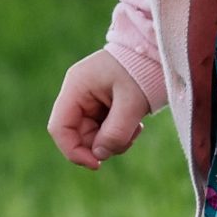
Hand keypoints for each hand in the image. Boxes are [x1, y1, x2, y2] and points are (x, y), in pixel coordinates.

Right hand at [48, 49, 148, 169]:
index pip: (59, 127)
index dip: (73, 151)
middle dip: (101, 145)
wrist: (157, 53)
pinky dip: (119, 134)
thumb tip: (99, 156)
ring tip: (135, 128)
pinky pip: (104, 129)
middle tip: (128, 139)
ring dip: (114, 140)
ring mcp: (89, 99)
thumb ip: (116, 132)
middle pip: (77, 135)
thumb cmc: (143, 71)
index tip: (96, 164)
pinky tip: (135, 124)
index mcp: (76, 87)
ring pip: (93, 135)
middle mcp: (78, 93)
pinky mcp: (102, 105)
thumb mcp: (132, 103)